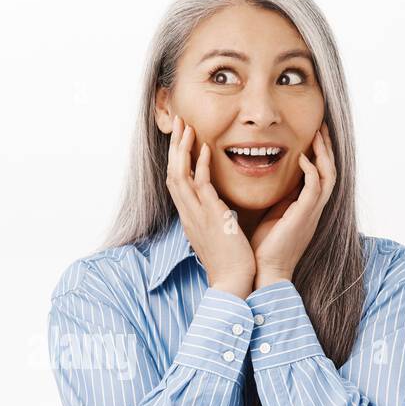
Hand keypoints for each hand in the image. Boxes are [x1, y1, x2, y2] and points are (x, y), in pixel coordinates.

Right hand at [165, 114, 254, 298]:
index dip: (177, 159)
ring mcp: (196, 215)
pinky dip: (201, 165)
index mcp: (189, 217)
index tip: (181, 139)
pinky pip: (201, 185)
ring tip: (186, 127)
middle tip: (178, 122)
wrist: (233, 282)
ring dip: (182, 149)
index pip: (176, 182)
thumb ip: (214, 218)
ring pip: (179, 175)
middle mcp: (188, 214)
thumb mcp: (217, 235)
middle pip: (172, 173)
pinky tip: (205, 149)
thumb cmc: (229, 261)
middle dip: (174, 147)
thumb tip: (220, 209)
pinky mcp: (211, 216)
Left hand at [249, 122, 337, 288]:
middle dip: (327, 148)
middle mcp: (314, 209)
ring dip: (323, 154)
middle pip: (330, 171)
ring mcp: (311, 213)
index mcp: (307, 208)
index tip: (313, 136)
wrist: (265, 272)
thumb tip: (279, 183)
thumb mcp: (274, 217)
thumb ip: (281, 200)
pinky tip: (302, 158)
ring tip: (317, 134)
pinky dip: (311, 171)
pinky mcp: (303, 216)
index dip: (319, 155)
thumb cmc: (265, 248)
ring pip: (328, 176)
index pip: (320, 175)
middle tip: (322, 127)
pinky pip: (315, 188)